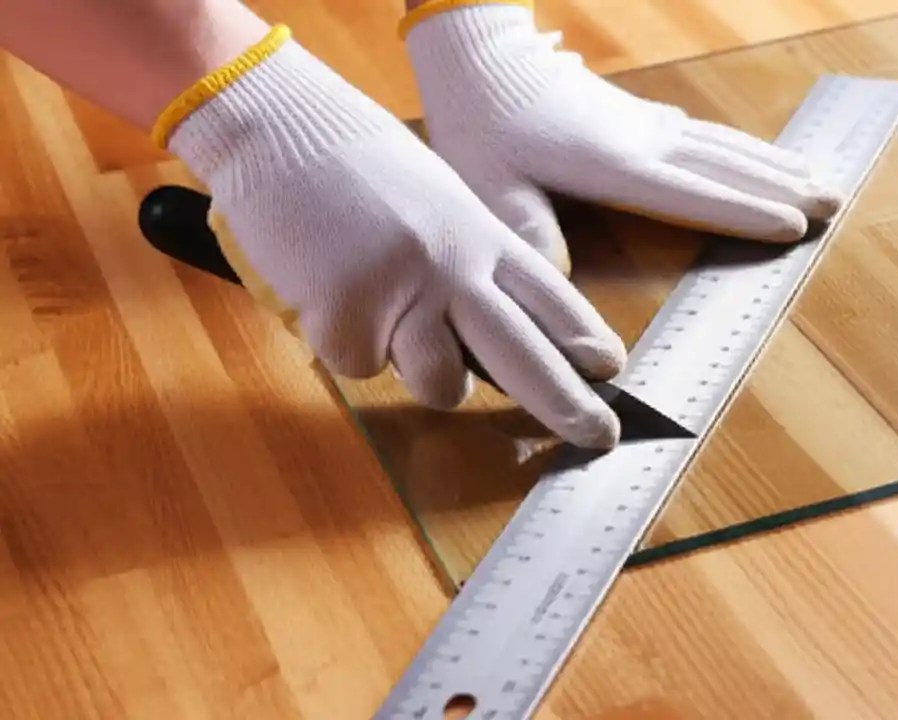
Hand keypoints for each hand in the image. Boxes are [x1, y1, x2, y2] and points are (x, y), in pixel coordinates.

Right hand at [160, 26, 626, 447]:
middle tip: (599, 436)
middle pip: (526, 355)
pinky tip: (327, 291)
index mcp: (480, 234)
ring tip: (384, 316)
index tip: (612, 372)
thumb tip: (489, 340)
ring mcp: (404, 292)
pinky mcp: (348, 317)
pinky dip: (344, 345)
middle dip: (569, 406)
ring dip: (421, 373)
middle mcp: (456, 265)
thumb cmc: (354, 167)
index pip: (551, 297)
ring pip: (442, 386)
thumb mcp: (438, 204)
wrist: (278, 126)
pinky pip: (360, 368)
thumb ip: (470, 264)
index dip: (586, 339)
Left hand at [401, 2, 842, 272]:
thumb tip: (560, 288)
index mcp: (613, 166)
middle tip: (835, 204)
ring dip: (774, 164)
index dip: (742, 212)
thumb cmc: (482, 127)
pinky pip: (706, 134)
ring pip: (723, 146)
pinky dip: (742, 147)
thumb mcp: (492, 187)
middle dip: (782, 187)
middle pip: (725, 167)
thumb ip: (531, 234)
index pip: (690, 194)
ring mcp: (646, 125)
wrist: (482, 55)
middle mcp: (643, 142)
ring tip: (822, 177)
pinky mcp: (640, 117)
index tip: (793, 225)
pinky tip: (759, 156)